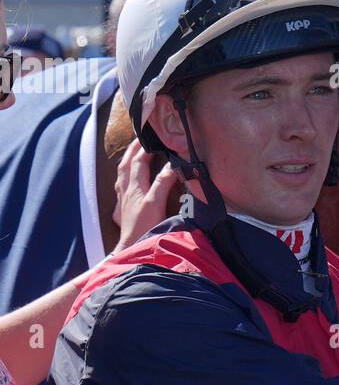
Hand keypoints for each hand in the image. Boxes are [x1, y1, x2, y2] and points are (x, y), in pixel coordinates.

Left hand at [110, 139, 180, 254]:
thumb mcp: (156, 203)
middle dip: (132, 149)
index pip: (139, 161)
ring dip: (127, 162)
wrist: (132, 248)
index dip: (146, 147)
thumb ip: (163, 182)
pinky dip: (125, 180)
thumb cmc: (145, 228)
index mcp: (134, 186)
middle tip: (140, 138)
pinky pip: (121, 189)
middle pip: (126, 164)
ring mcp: (123, 201)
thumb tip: (172, 164)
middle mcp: (126, 191)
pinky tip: (127, 183)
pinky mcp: (122, 211)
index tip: (154, 135)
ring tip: (133, 154)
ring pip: (121, 176)